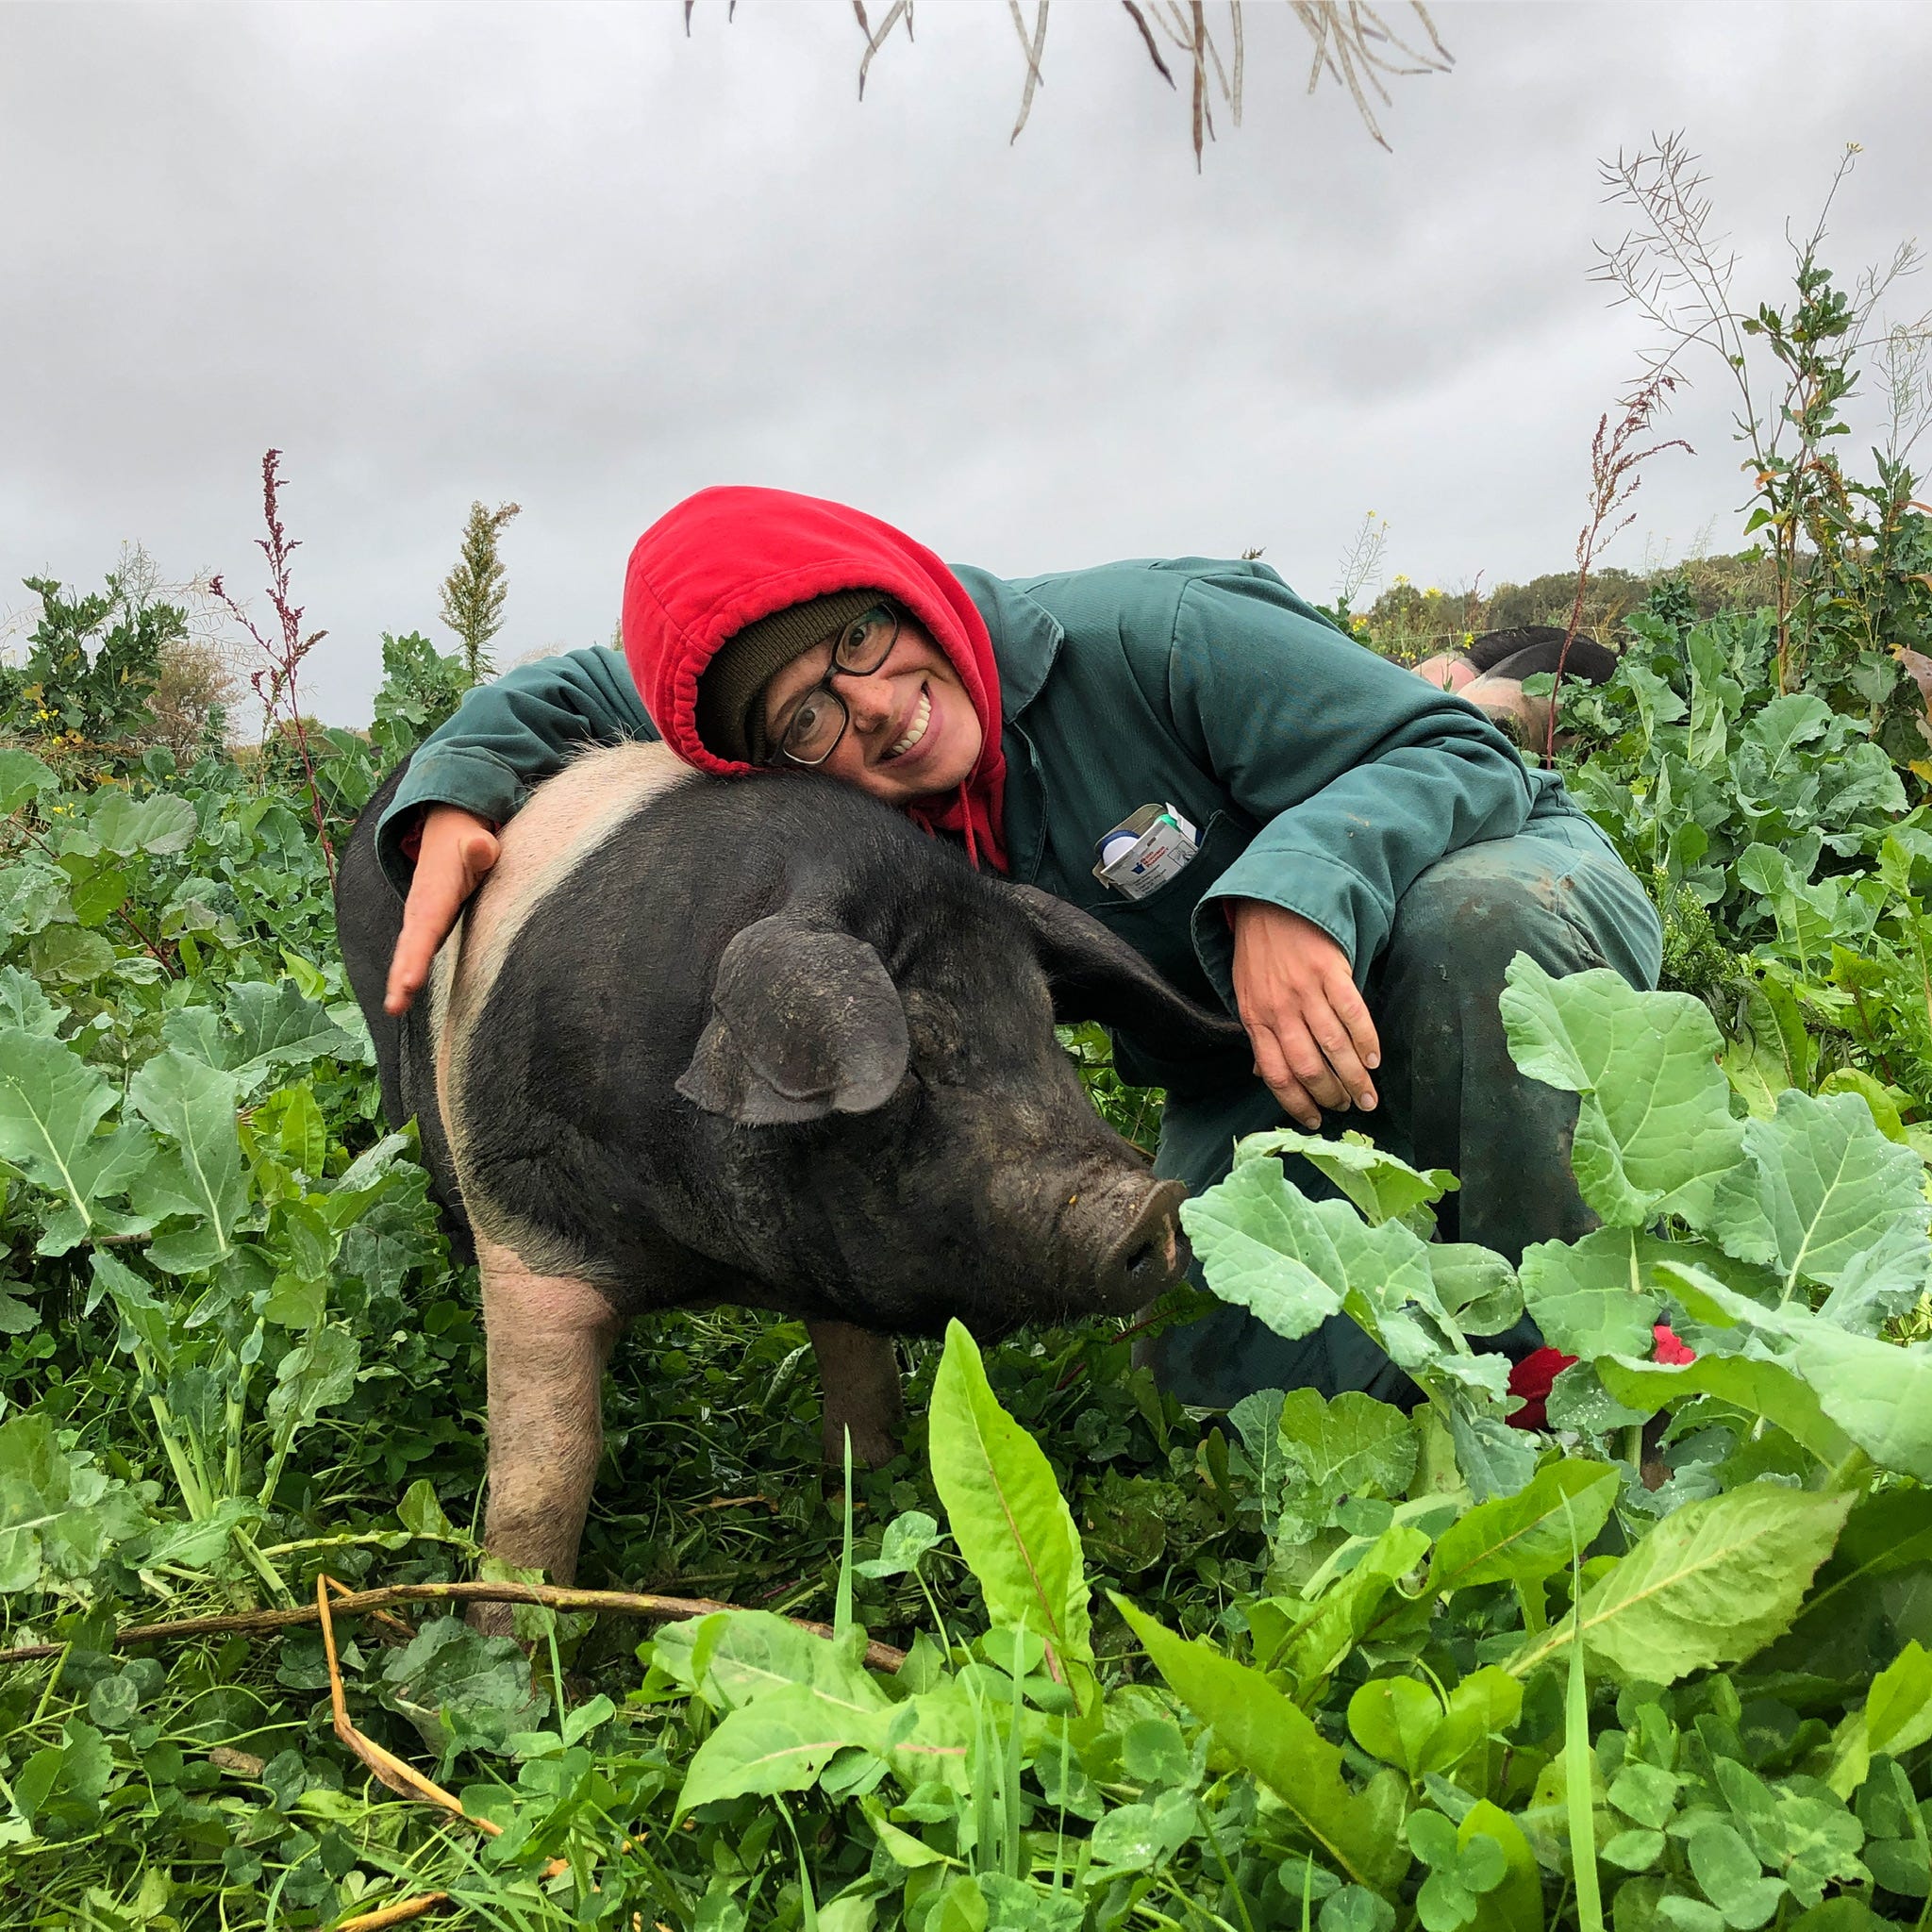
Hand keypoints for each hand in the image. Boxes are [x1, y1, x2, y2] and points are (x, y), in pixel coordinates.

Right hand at [384, 806, 500, 1014]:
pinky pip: (415, 953)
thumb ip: (479, 848)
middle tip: (395, 1005)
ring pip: (407, 953)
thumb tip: (481, 845)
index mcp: (435, 895)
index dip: (417, 955)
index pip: (426, 929)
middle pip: (409, 947)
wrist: (446, 834)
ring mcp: (421, 921)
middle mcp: (421, 911)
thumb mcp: (475, 841)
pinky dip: (406, 976)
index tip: (409, 981)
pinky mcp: (426, 927)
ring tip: (394, 1008)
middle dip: (401, 975)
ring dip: (399, 982)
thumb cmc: (467, 844)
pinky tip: (403, 1000)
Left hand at [1230, 900, 1380, 1130]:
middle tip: (1350, 1108)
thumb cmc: (1258, 953)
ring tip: (1367, 1096)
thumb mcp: (1245, 995)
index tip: (1315, 1121)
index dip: (1298, 1104)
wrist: (1270, 903)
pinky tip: (1373, 1059)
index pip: (1276, 1075)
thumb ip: (1259, 1034)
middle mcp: (1279, 1009)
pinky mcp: (1330, 970)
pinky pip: (1353, 1013)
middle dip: (1333, 1095)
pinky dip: (1366, 1040)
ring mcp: (1305, 990)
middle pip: (1309, 1067)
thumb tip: (1264, 1075)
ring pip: (1334, 1047)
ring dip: (1354, 1078)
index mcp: (1256, 1019)